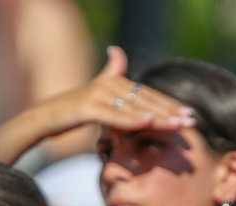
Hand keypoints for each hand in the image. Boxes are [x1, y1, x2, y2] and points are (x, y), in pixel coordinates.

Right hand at [0, 46, 195, 164]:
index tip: (191, 114)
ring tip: (178, 125)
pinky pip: (113, 116)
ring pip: (134, 109)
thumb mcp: (95, 91)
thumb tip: (118, 50)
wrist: (44, 119)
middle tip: (192, 121)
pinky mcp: (86, 107)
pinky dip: (131, 120)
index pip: (148, 95)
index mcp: (115, 83)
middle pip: (146, 101)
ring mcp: (97, 95)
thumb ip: (110, 73)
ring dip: (159, 118)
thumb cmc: (72, 110)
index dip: (170, 104)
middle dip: (171, 112)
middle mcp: (108, 85)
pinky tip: (148, 123)